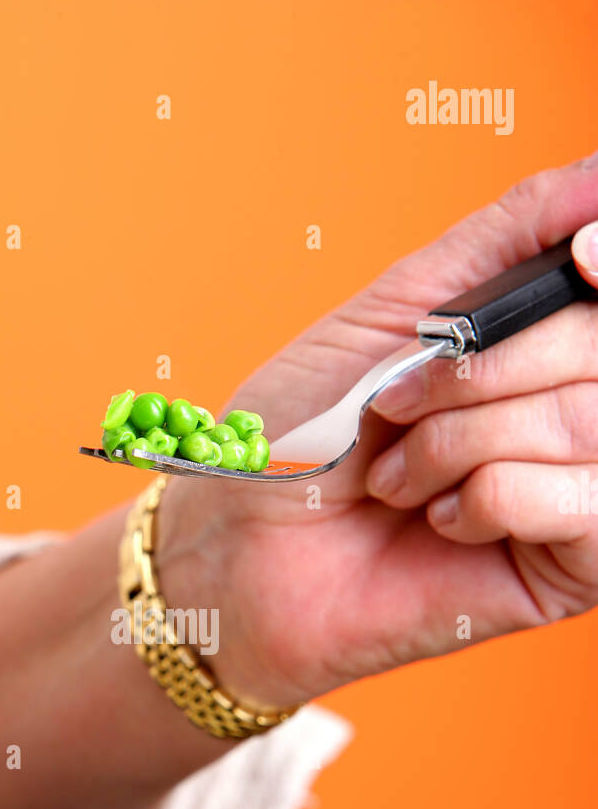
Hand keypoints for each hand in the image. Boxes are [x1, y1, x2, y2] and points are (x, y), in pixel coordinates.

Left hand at [157, 155, 597, 708]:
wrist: (246, 547)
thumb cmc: (308, 432)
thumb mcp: (398, 309)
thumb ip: (504, 238)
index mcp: (547, 346)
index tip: (579, 257)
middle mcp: (578, 413)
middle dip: (480, 372)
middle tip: (395, 406)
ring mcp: (581, 493)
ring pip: (589, 422)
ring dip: (464, 440)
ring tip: (399, 474)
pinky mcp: (571, 571)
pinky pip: (581, 504)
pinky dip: (488, 500)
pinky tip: (441, 521)